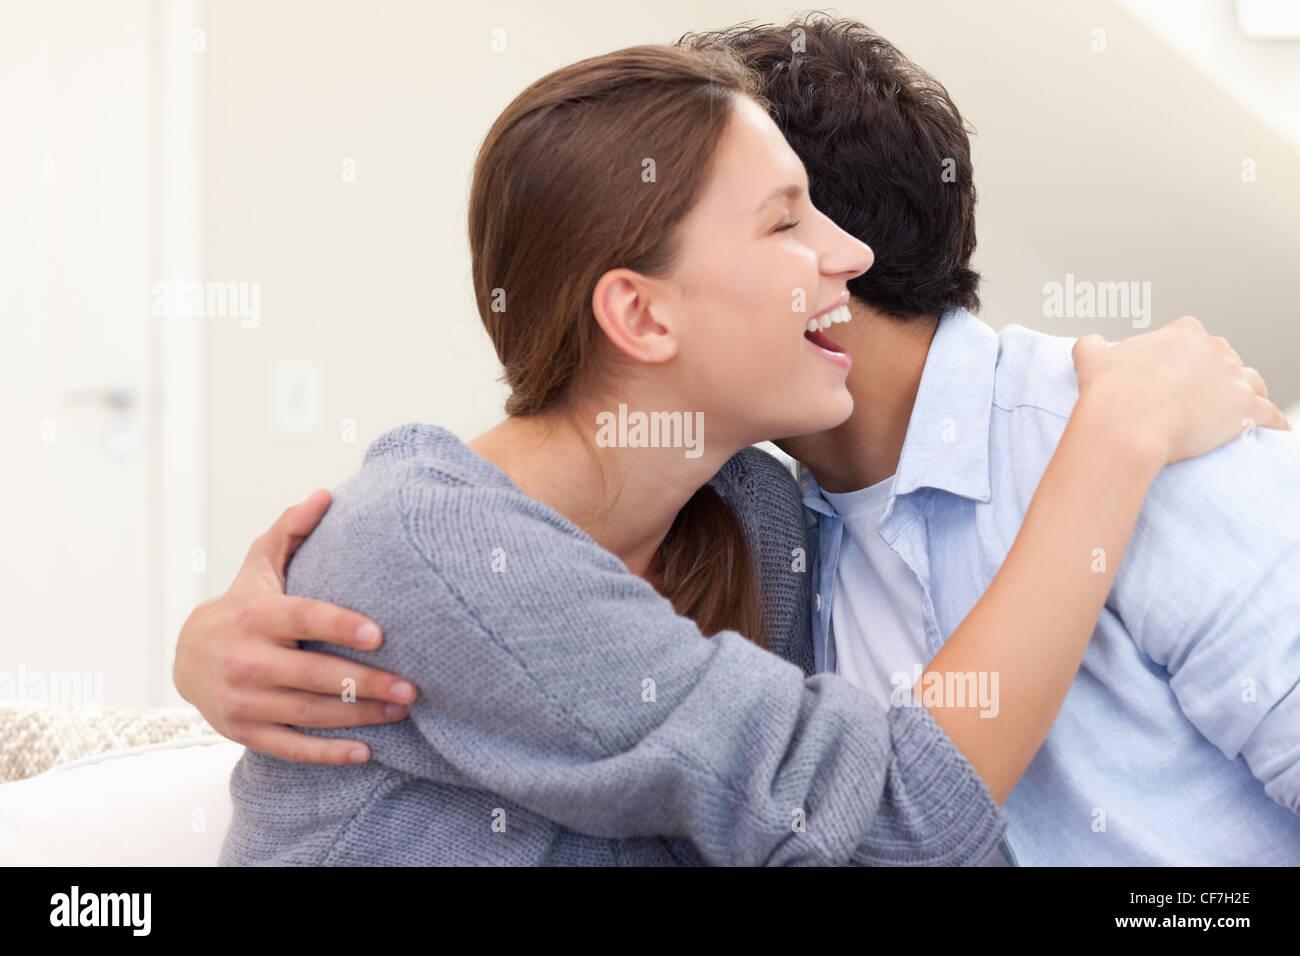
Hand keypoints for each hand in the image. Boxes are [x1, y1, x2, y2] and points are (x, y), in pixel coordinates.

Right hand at [172, 489, 418, 763]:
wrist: (187, 657)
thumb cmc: (242, 604)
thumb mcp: (260, 564)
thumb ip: (292, 529)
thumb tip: (326, 494)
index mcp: (257, 616)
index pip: (304, 619)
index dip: (340, 626)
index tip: (380, 634)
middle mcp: (247, 660)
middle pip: (315, 675)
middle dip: (366, 683)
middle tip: (412, 687)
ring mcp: (244, 700)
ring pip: (309, 714)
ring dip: (358, 717)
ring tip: (401, 710)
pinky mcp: (244, 731)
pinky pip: (290, 748)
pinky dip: (326, 754)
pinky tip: (364, 751)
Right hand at [1072, 316, 1288, 467]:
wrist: (1126, 423)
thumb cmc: (1109, 391)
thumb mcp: (1092, 358)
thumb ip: (1092, 344)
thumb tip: (1089, 342)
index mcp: (1183, 334)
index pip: (1195, 335)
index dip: (1187, 354)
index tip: (1176, 370)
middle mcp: (1215, 349)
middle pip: (1225, 359)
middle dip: (1217, 374)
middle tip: (1202, 396)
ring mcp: (1234, 378)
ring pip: (1253, 382)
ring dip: (1247, 393)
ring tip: (1238, 409)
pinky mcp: (1247, 408)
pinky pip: (1270, 414)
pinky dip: (1273, 421)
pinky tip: (1274, 428)